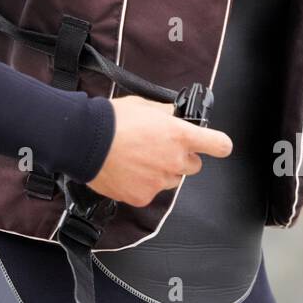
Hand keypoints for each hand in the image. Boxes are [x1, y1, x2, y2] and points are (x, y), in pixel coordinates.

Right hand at [86, 95, 231, 206]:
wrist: (84, 141)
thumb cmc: (111, 120)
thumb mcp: (145, 105)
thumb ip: (166, 113)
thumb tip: (174, 115)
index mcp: (180, 135)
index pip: (219, 145)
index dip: (218, 145)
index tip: (216, 145)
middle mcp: (174, 160)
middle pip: (194, 166)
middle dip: (182, 159)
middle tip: (160, 150)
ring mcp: (159, 181)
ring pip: (172, 180)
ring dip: (162, 173)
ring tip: (138, 160)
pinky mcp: (143, 196)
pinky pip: (150, 192)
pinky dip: (141, 185)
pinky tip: (127, 172)